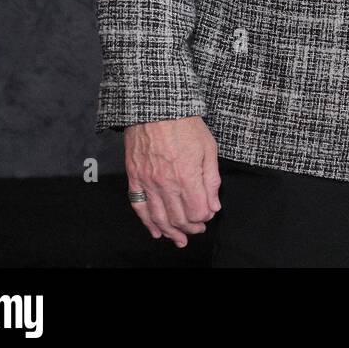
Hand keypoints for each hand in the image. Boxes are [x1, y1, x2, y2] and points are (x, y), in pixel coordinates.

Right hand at [124, 116, 221, 246]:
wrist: (156, 108)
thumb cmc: (185, 124)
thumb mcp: (208, 148)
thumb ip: (212, 180)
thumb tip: (214, 206)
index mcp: (186, 176)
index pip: (197, 211)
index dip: (205, 217)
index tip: (209, 214)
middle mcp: (166, 183)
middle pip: (179, 218)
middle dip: (191, 228)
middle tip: (198, 230)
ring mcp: (147, 182)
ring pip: (159, 217)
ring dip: (171, 232)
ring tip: (180, 239)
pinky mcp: (134, 178)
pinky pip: (139, 207)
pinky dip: (147, 223)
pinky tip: (156, 231)